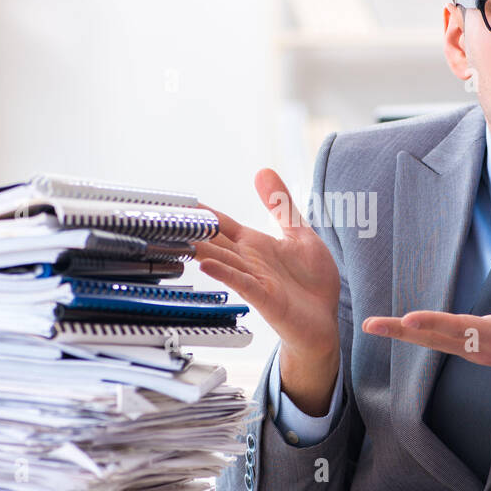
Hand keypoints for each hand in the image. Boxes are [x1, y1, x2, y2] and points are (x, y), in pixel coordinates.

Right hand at [195, 170, 341, 414]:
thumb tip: (262, 170)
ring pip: (221, 260)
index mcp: (255, 244)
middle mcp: (249, 260)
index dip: (202, 212)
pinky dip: (224, 273)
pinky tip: (206, 266)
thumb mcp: (299, 233)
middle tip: (165, 218)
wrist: (325, 320)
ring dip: (200, 249)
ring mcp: (254, 279)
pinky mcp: (265, 297)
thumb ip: (280, 204)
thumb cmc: (311, 281)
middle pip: (213, 241)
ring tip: (178, 238)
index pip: (222, 224)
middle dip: (191, 230)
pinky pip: (241, 283)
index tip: (179, 202)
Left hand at [361, 265, 490, 384]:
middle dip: (404, 332)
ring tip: (373, 326)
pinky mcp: (476, 352)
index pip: (464, 328)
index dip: (436, 323)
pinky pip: (442, 344)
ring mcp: (479, 353)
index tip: (410, 319)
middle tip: (371, 324)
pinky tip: (398, 330)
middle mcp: (486, 347)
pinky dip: (419, 337)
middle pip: (439, 340)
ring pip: (436, 344)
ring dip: (403, 335)